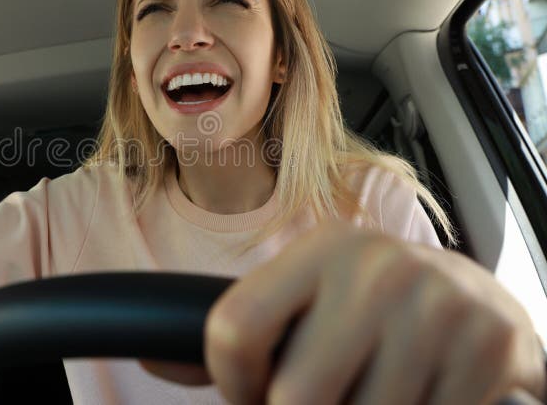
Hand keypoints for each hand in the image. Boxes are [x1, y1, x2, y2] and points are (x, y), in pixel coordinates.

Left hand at [142, 225, 546, 403]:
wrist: (476, 303)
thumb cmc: (371, 307)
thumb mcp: (306, 300)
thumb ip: (240, 331)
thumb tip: (153, 353)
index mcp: (320, 250)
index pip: (235, 328)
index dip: (232, 384)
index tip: (249, 393)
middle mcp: (375, 268)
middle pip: (295, 398)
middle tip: (322, 400)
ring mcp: (435, 307)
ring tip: (370, 392)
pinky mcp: (486, 349)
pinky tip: (414, 395)